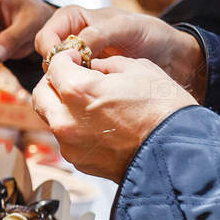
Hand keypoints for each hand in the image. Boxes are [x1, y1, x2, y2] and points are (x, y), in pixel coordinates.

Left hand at [31, 53, 196, 181]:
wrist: (178, 153)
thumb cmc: (164, 109)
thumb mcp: (138, 69)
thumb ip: (107, 64)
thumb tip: (94, 66)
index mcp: (77, 90)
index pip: (55, 65)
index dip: (66, 57)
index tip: (77, 58)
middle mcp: (65, 120)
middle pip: (41, 94)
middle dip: (54, 82)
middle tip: (73, 77)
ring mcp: (70, 144)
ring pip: (51, 118)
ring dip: (62, 106)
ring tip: (89, 102)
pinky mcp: (78, 161)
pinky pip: (67, 138)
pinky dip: (75, 127)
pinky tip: (99, 124)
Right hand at [35, 4, 206, 99]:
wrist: (174, 58)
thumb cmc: (153, 35)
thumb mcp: (128, 28)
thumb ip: (100, 33)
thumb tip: (75, 48)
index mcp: (76, 20)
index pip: (47, 35)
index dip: (51, 50)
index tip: (63, 63)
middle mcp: (73, 41)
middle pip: (47, 58)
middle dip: (56, 70)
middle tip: (74, 80)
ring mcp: (80, 62)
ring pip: (58, 76)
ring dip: (68, 84)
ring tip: (86, 89)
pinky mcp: (89, 81)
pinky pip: (73, 88)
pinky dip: (79, 93)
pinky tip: (92, 98)